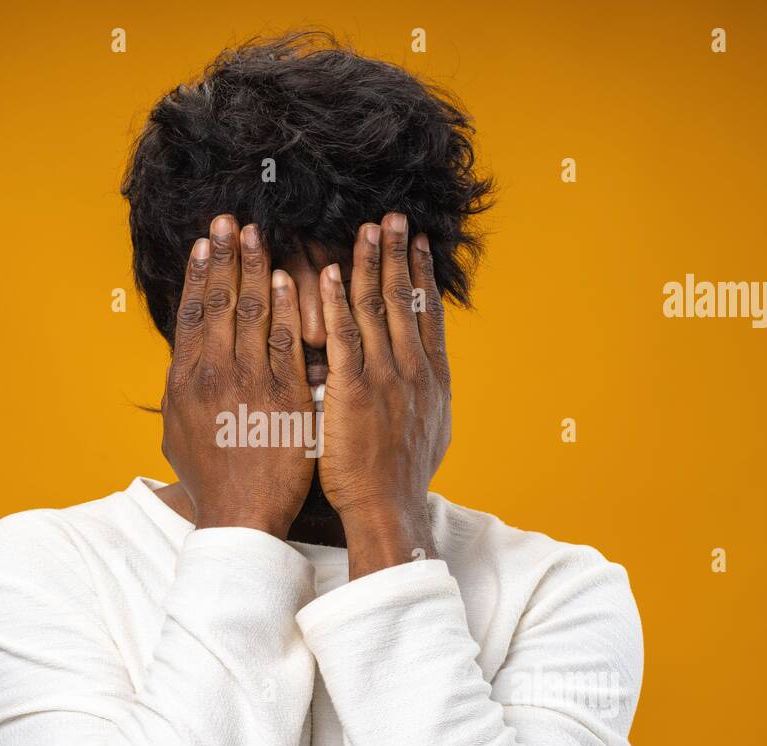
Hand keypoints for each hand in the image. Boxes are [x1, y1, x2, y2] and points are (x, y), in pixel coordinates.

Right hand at [161, 214, 315, 538]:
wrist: (241, 516)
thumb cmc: (210, 478)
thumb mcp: (178, 432)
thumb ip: (181, 391)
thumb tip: (181, 360)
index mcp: (185, 381)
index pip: (193, 314)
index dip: (200, 274)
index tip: (206, 242)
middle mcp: (213, 375)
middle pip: (220, 303)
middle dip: (226, 257)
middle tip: (232, 221)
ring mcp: (250, 384)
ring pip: (253, 314)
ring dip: (257, 269)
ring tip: (260, 235)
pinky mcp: (286, 398)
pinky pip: (286, 343)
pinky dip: (286, 309)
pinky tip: (291, 279)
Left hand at [317, 213, 451, 577]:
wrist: (389, 507)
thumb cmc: (403, 478)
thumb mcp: (430, 431)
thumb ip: (425, 398)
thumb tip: (427, 380)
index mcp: (433, 377)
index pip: (428, 312)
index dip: (422, 274)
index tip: (417, 243)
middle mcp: (414, 369)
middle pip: (406, 298)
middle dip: (399, 254)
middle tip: (393, 217)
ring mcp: (385, 376)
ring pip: (378, 307)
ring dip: (372, 263)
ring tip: (368, 229)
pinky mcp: (354, 389)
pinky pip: (345, 334)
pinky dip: (339, 300)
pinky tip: (333, 272)